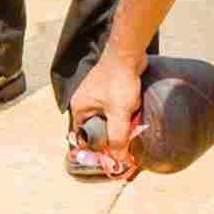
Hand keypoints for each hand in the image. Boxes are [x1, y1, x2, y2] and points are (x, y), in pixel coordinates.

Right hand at [68, 53, 146, 180]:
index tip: (112, 155)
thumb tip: (119, 159)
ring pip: (108, 117)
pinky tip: (133, 110)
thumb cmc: (119, 81)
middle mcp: (85, 101)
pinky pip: (114, 107)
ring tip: (131, 120)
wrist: (128, 54)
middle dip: (112, 133)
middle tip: (126, 138)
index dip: (98, 146)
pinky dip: (124, 111)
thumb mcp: (119, 113)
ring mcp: (96, 94)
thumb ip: (118, 137)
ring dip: (120, 121)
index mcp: (79, 108)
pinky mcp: (108, 88)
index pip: (84, 136)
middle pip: (97, 127)